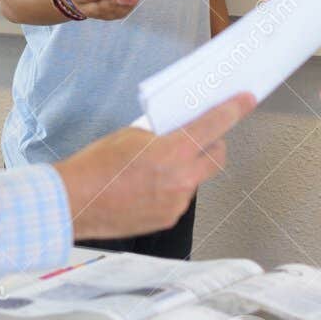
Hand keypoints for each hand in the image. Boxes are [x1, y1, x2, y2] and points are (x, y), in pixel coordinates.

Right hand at [53, 92, 254, 239]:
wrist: (75, 202)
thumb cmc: (95, 167)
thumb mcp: (132, 135)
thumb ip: (163, 134)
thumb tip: (176, 134)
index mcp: (174, 151)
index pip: (214, 124)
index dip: (234, 109)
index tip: (246, 100)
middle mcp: (182, 179)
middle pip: (217, 156)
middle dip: (213, 144)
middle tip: (198, 137)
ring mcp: (177, 202)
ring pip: (196, 178)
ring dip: (186, 169)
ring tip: (153, 168)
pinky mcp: (168, 218)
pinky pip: (180, 197)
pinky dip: (170, 189)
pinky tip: (146, 186)